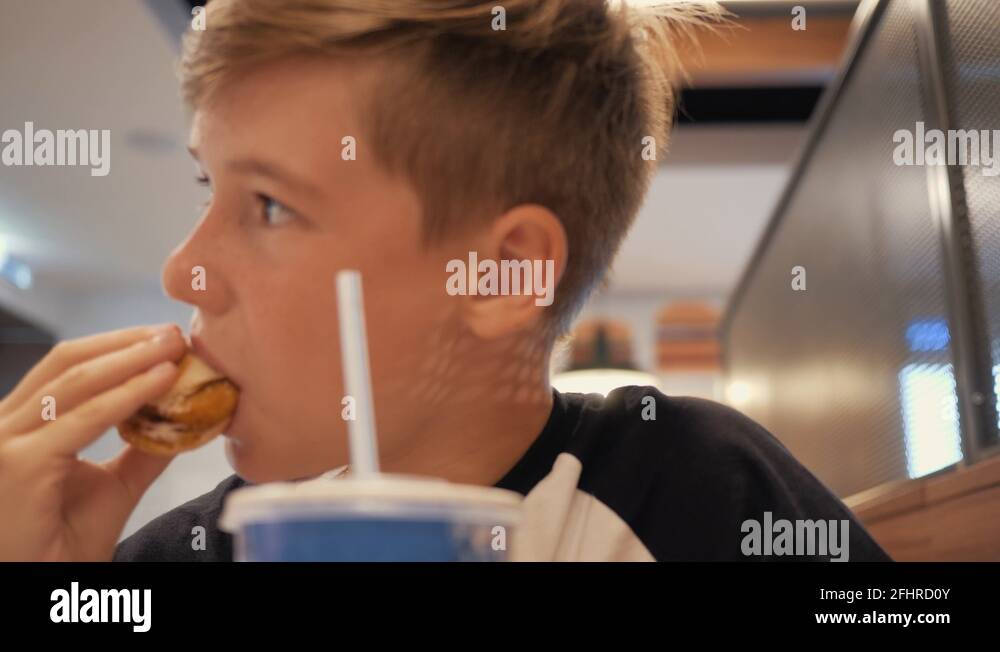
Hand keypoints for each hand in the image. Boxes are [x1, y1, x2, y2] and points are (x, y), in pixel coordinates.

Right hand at [0, 324, 184, 560]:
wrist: (41, 586)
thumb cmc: (64, 543)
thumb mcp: (115, 484)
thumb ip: (144, 448)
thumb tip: (186, 413)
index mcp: (21, 423)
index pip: (69, 367)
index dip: (118, 346)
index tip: (165, 338)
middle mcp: (5, 425)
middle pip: (69, 362)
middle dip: (127, 343)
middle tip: (175, 333)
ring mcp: (6, 442)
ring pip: (76, 382)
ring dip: (132, 359)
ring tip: (174, 348)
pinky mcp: (21, 464)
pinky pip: (84, 420)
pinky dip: (128, 396)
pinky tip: (162, 382)